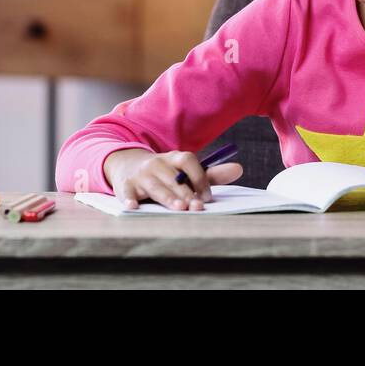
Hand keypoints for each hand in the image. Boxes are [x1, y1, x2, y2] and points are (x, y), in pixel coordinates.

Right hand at [105, 149, 242, 210]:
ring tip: (180, 208)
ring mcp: (141, 175)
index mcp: (174, 157)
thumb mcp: (184, 170)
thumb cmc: (164, 173)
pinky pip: (126, 192)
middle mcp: (157, 163)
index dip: (199, 177)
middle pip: (174, 178)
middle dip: (186, 193)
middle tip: (197, 207)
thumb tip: (239, 169)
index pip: (188, 161)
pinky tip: (133, 207)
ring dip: (168, 197)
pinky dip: (129, 199)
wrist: (127, 163)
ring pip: (155, 187)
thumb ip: (211, 174)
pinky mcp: (125, 186)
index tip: (207, 196)